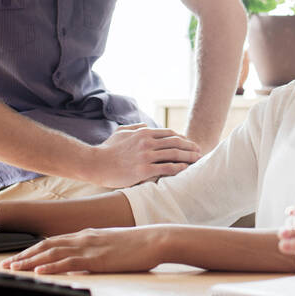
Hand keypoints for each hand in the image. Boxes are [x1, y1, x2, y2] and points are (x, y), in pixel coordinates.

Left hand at [0, 226, 165, 273]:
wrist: (155, 239)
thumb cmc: (137, 243)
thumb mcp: (111, 243)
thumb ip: (95, 248)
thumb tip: (84, 258)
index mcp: (87, 234)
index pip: (53, 240)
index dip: (33, 248)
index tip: (18, 255)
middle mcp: (83, 238)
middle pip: (47, 245)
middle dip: (24, 254)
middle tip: (6, 263)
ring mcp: (89, 247)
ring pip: (52, 252)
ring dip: (31, 261)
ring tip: (14, 267)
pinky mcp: (96, 258)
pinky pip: (69, 262)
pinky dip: (52, 266)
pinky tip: (39, 270)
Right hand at [83, 123, 202, 186]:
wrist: (95, 164)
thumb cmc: (106, 149)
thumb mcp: (120, 132)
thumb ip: (135, 127)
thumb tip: (145, 125)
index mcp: (143, 133)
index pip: (168, 134)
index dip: (182, 138)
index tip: (189, 143)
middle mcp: (146, 142)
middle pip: (175, 142)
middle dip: (190, 146)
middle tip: (199, 151)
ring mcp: (145, 156)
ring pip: (174, 154)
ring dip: (188, 157)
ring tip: (197, 160)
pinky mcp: (143, 170)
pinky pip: (166, 168)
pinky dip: (178, 168)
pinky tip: (185, 169)